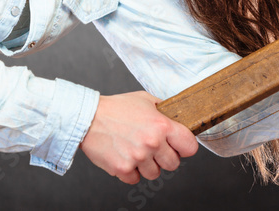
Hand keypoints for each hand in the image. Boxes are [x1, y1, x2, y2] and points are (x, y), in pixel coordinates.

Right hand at [79, 91, 197, 183]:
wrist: (88, 117)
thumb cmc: (115, 107)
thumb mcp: (145, 99)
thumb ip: (163, 109)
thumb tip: (177, 115)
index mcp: (161, 125)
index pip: (190, 146)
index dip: (185, 146)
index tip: (179, 146)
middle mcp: (152, 143)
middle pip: (174, 164)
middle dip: (165, 157)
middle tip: (153, 148)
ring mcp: (137, 157)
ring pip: (154, 174)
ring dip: (147, 165)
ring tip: (136, 151)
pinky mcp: (122, 169)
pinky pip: (135, 179)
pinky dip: (130, 171)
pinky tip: (124, 156)